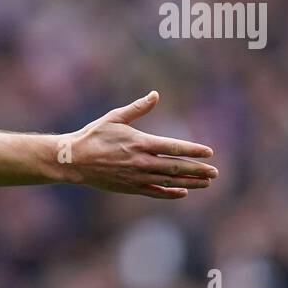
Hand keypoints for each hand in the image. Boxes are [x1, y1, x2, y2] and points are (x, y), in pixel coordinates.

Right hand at [62, 91, 217, 197]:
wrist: (72, 160)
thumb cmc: (92, 135)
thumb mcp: (114, 118)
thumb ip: (137, 108)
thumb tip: (155, 95)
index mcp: (139, 142)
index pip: (173, 147)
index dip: (193, 150)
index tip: (209, 152)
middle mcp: (140, 161)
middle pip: (176, 167)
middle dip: (198, 170)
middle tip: (215, 172)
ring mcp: (136, 176)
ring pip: (168, 181)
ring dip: (190, 182)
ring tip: (206, 183)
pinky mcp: (129, 187)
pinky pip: (154, 192)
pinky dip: (170, 193)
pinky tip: (183, 192)